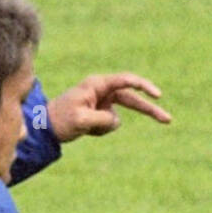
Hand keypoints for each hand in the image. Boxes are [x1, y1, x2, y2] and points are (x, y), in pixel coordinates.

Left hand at [47, 72, 170, 141]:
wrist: (44, 128)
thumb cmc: (59, 119)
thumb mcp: (81, 120)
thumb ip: (103, 120)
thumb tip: (117, 122)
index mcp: (97, 85)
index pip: (126, 81)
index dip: (143, 86)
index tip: (157, 95)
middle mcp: (101, 91)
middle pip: (132, 99)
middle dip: (148, 110)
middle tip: (168, 120)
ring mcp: (101, 102)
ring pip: (117, 117)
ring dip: (105, 128)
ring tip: (85, 128)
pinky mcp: (99, 113)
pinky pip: (109, 125)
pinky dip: (101, 131)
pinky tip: (86, 130)